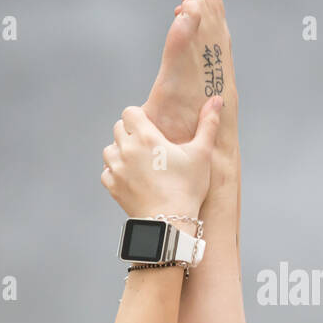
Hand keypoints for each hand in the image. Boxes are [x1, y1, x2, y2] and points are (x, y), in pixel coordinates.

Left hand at [100, 96, 222, 217]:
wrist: (170, 223)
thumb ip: (208, 124)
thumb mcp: (201, 154)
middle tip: (149, 146)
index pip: (130, 112)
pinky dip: (115, 172)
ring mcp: (117, 168)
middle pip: (118, 128)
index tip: (152, 129)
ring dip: (120, 151)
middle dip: (131, 133)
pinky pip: (106, 171)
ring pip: (109, 149)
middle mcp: (126, 149)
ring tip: (139, 162)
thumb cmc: (188, 188)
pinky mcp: (113, 186)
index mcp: (146, 137)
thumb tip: (216, 99)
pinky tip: (131, 177)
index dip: (140, 117)